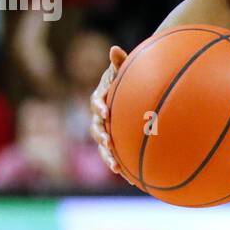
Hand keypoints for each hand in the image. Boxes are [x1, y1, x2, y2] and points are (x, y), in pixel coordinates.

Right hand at [90, 45, 127, 177]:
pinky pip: (117, 155)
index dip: (99, 107)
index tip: (104, 111)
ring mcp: (106, 131)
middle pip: (96, 129)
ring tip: (117, 168)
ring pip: (104, 146)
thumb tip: (114, 49)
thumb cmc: (126, 77)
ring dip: (109, 157)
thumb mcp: (123, 68)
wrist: (129, 91)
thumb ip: (119, 62)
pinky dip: (123, 166)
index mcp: (100, 99)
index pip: (96, 102)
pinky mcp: (115, 142)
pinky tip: (133, 180)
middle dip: (102, 138)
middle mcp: (99, 117)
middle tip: (108, 143)